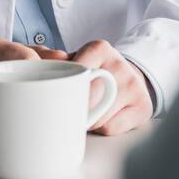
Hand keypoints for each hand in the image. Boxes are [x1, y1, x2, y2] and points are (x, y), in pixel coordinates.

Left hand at [37, 40, 152, 135]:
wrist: (131, 76)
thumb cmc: (95, 71)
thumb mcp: (75, 60)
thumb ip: (53, 63)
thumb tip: (35, 62)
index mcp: (99, 49)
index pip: (73, 76)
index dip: (60, 92)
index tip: (53, 98)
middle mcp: (119, 65)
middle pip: (86, 100)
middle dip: (72, 111)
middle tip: (64, 112)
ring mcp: (133, 86)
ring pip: (97, 117)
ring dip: (86, 122)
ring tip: (83, 114)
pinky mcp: (143, 107)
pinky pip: (110, 128)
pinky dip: (100, 129)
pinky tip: (101, 119)